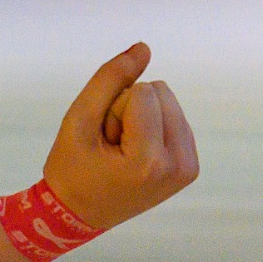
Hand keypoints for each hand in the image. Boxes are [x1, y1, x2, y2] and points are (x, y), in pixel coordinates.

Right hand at [43, 42, 199, 230]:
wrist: (78, 214)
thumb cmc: (71, 168)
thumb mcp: (78, 119)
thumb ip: (109, 79)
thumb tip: (144, 47)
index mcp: (149, 161)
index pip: (141, 92)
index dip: (113, 108)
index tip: (103, 141)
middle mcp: (178, 166)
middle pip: (160, 92)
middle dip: (129, 110)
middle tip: (111, 146)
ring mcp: (188, 168)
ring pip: (168, 101)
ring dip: (141, 118)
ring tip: (122, 152)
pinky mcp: (191, 167)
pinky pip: (175, 118)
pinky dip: (153, 127)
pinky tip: (136, 154)